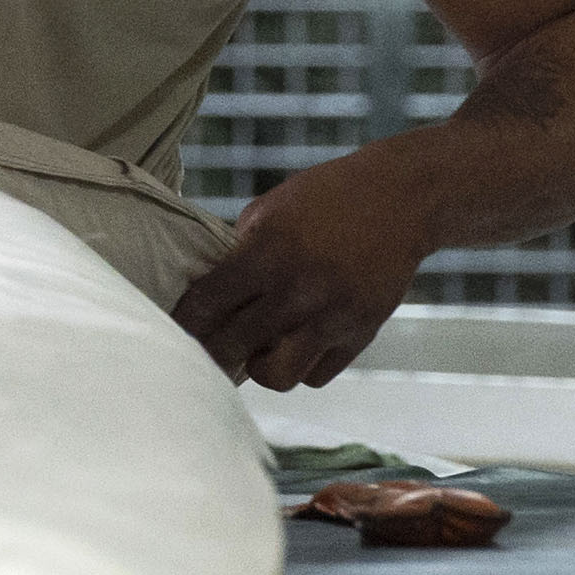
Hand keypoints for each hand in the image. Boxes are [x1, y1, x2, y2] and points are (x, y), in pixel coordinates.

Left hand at [172, 146, 434, 389]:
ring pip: (277, 376)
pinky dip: (302, 366)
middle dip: (209, 353)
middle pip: (232, 346)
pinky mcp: (361, 333)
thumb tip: (206, 292)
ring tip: (259, 348)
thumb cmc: (328, 198)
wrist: (403, 198)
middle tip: (203, 351)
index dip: (182, 323)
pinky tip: (297, 344)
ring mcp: (333, 316)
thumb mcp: (272, 208)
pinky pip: (317, 376)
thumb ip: (240, 251)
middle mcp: (300, 289)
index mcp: (269, 251)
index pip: (207, 303)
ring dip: (260, 367)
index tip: (170, 332)